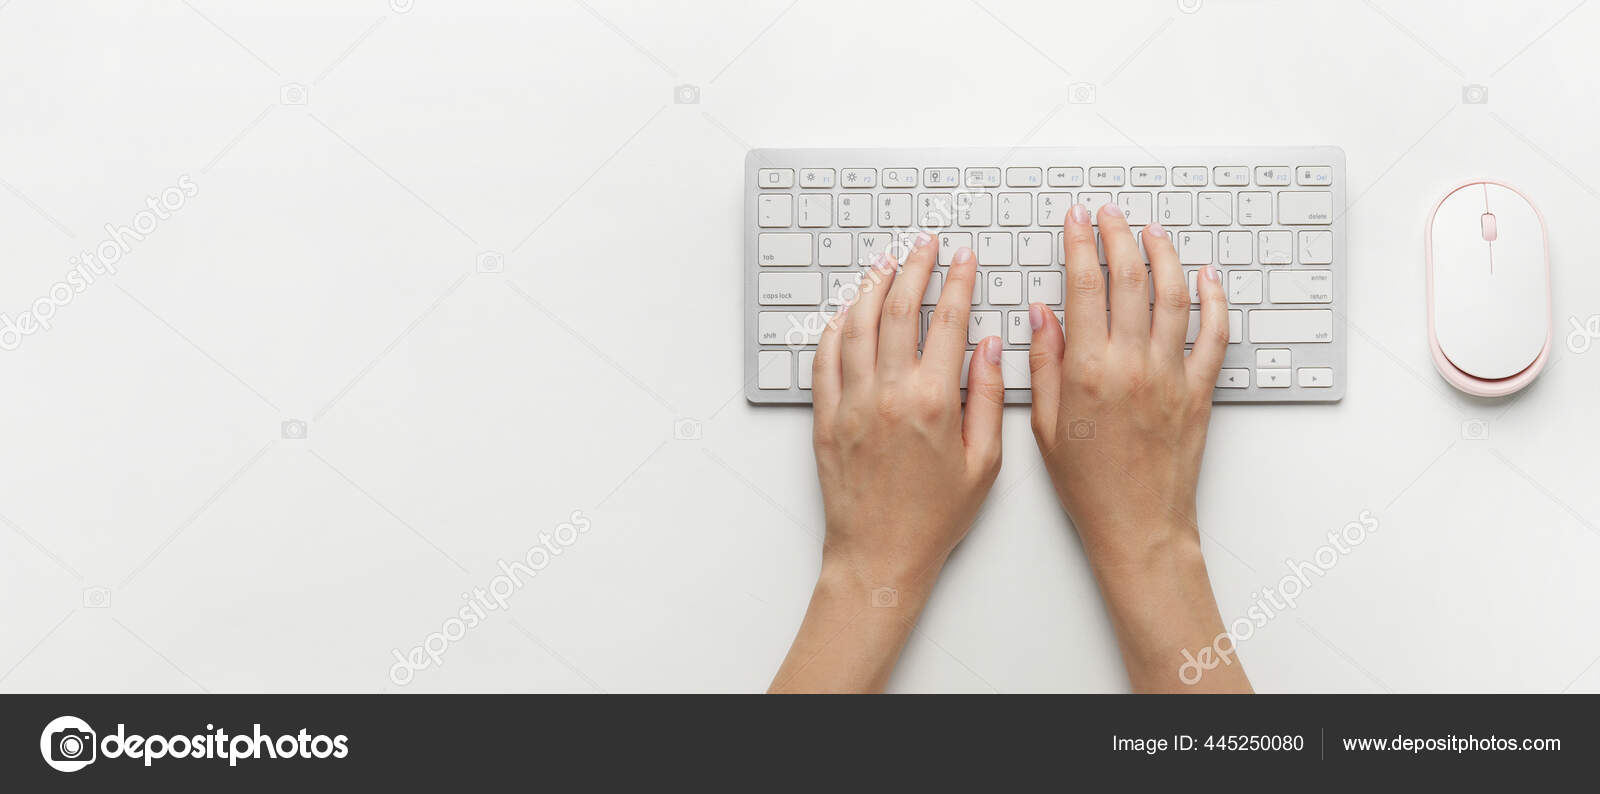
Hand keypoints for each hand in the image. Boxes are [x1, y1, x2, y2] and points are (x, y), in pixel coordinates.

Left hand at [770, 234, 1005, 692]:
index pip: (947, 321)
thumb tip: (989, 346)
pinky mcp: (826, 418)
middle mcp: (887, 393)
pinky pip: (825, 359)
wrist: (880, 556)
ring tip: (886, 264)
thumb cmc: (935, 518)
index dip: (958, 282)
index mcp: (933, 401)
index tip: (964, 259)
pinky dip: (837, 328)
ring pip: (857, 325)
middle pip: (898, 309)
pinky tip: (848, 314)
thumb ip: (987, 398)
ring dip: (871, 287)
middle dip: (913, 268)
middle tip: (924, 245)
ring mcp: (851, 403)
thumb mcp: (983, 462)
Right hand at [1027, 202, 1249, 692]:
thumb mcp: (1044, 425)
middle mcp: (1132, 364)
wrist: (1139, 526)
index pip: (1084, 287)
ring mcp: (1171, 375)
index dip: (1080, 245)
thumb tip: (1043, 314)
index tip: (1076, 221)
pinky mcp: (1199, 391)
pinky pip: (1214, 335)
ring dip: (1164, 256)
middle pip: (1131, 279)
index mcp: (1088, 371)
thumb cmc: (1087, 486)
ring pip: (1174, 296)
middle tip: (1111, 215)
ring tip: (1152, 232)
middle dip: (1119, 237)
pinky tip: (1205, 278)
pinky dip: (1213, 300)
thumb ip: (1043, 364)